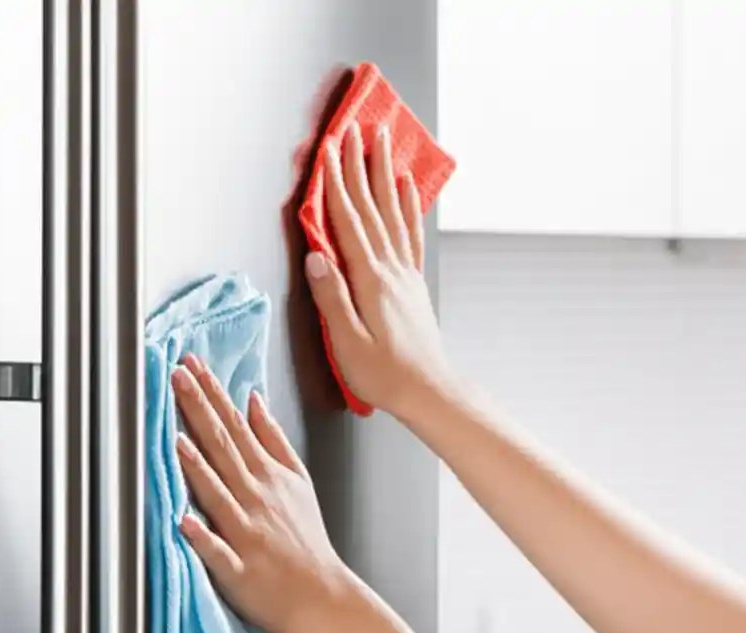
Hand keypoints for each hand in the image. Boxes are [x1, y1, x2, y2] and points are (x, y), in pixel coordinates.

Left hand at [170, 354, 352, 632]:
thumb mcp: (298, 479)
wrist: (320, 594)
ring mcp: (245, 532)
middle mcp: (254, 497)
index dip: (212, 393)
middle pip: (222, 447)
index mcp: (266, 475)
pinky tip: (182, 520)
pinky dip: (201, 535)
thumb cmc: (305, 538)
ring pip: (217, 492)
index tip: (192, 365)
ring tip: (175, 437)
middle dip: (198, 410)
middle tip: (177, 376)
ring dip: (197, 465)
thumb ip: (272, 438)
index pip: (234, 425)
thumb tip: (252, 398)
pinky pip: (216, 550)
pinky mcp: (236, 568)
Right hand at [306, 121, 458, 417]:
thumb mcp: (348, 342)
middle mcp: (390, 268)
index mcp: (369, 280)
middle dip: (359, 164)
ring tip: (381, 141)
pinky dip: (407, 204)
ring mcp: (404, 272)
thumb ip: (331, 298)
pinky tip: (405, 187)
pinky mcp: (412, 281)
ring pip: (392, 210)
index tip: (328, 150)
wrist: (429, 391)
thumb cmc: (384, 374)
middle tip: (354, 128)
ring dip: (384, 173)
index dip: (335, 183)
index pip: (347, 221)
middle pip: (371, 205)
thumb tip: (315, 257)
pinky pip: (409, 232)